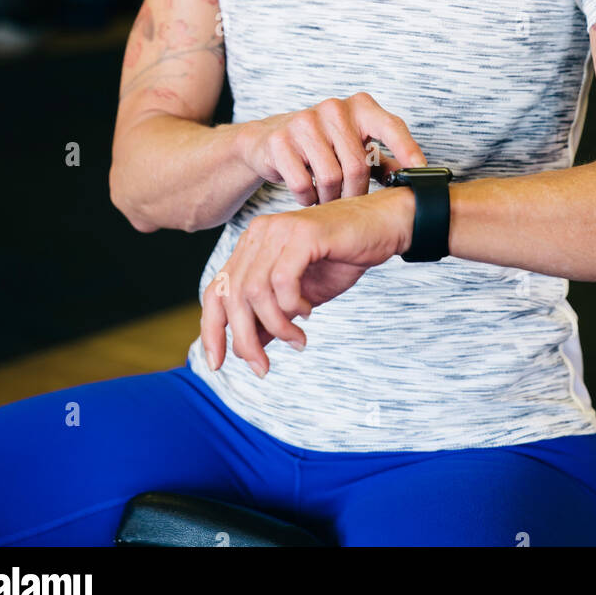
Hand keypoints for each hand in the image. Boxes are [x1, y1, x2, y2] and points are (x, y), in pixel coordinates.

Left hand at [200, 186, 415, 376]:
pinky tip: (309, 311)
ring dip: (276, 327)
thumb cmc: (341, 258)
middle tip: (263, 367)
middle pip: (232, 296)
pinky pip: (282, 281)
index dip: (212, 330)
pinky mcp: (302, 233)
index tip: (217, 364)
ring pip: (255, 292)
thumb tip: (245, 351)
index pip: (216, 291)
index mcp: (251, 247)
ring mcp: (279, 230)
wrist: (383, 227)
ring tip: (298, 339)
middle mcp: (258, 234)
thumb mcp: (299, 297)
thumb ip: (270, 317)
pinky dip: (292, 306)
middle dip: (245, 340)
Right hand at [238, 91, 425, 205]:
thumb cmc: (321, 145)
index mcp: (359, 107)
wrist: (268, 139)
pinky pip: (303, 184)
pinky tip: (307, 193)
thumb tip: (412, 179)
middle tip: (349, 203)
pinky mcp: (280, 141)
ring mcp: (304, 122)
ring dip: (329, 198)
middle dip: (355, 193)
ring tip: (325, 197)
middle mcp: (334, 108)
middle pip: (357, 166)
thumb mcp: (353, 145)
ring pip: (331, 178)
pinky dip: (307, 198)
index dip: (407, 148)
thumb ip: (382, 161)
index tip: (421, 170)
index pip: (391, 126)